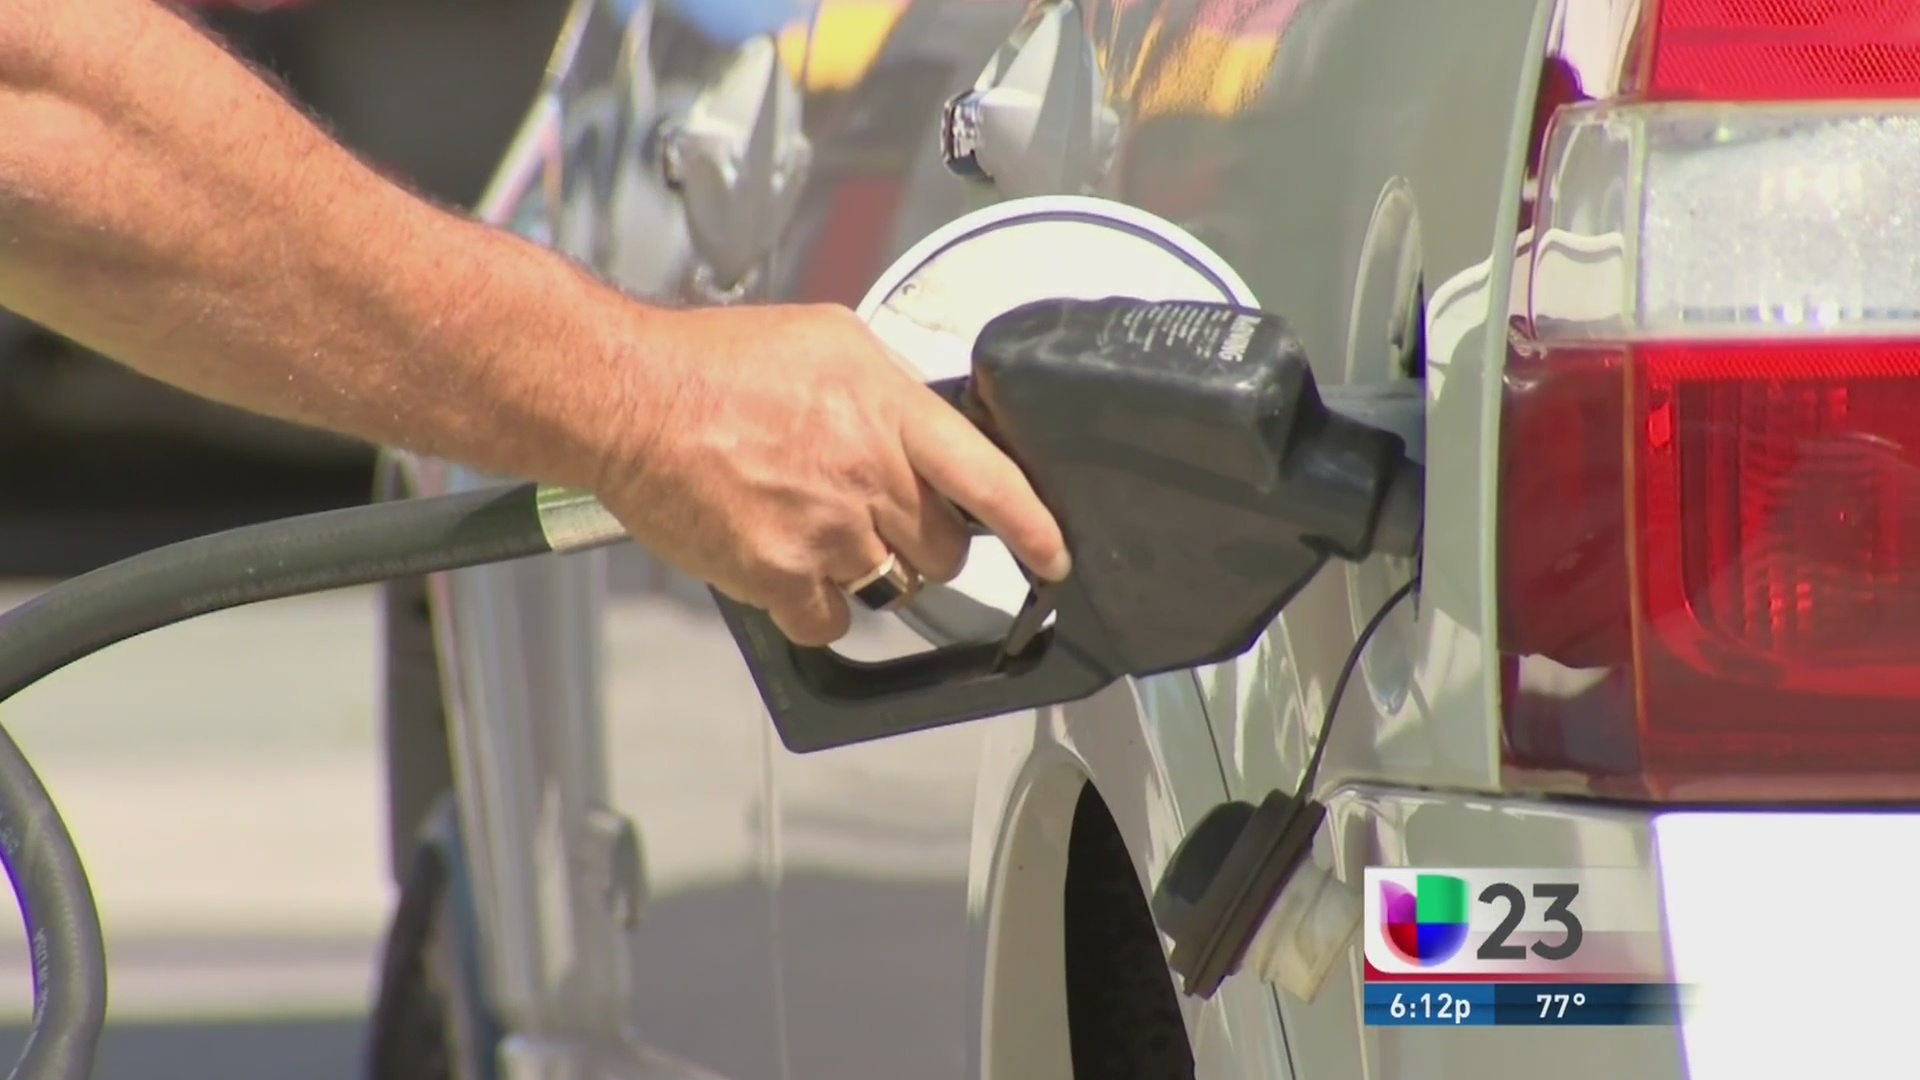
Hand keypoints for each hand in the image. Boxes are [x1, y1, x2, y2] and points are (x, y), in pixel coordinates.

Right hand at [599, 303, 1070, 645]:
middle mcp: (868, 470)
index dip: (1034, 527)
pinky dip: (812, 605)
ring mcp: (827, 529)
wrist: (630, 399)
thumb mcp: (828, 340)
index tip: (1054, 556)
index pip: (991, 478)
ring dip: (862, 568)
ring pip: (888, 586)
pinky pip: (829, 620)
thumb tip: (928, 425)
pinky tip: (784, 564)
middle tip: (873, 515)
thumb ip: (890, 390)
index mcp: (888, 408)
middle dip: (921, 541)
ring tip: (812, 525)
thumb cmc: (713, 364)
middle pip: (942, 547)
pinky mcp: (780, 575)